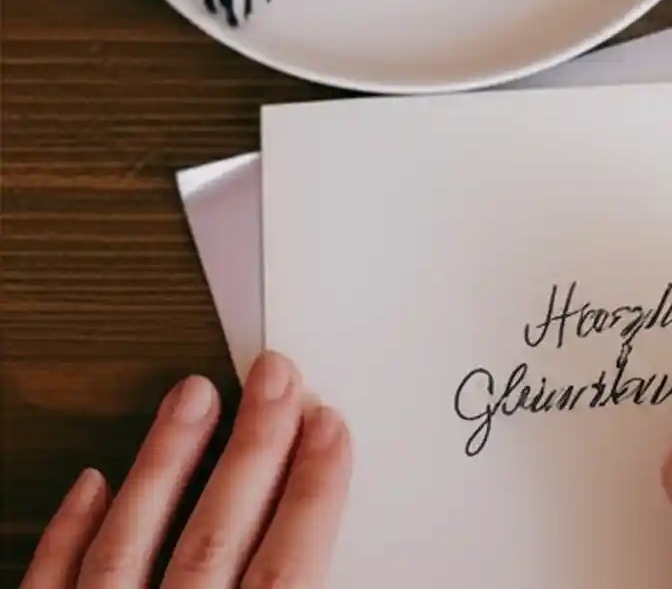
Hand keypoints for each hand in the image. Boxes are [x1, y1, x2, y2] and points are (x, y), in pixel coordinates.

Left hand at [22, 352, 351, 588]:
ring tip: (195, 393)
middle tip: (275, 379)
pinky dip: (72, 531)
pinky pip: (53, 583)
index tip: (329, 429)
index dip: (315, 492)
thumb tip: (341, 558)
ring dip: (167, 461)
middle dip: (255, 447)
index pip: (288, 567)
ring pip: (131, 543)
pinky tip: (95, 480)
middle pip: (218, 535)